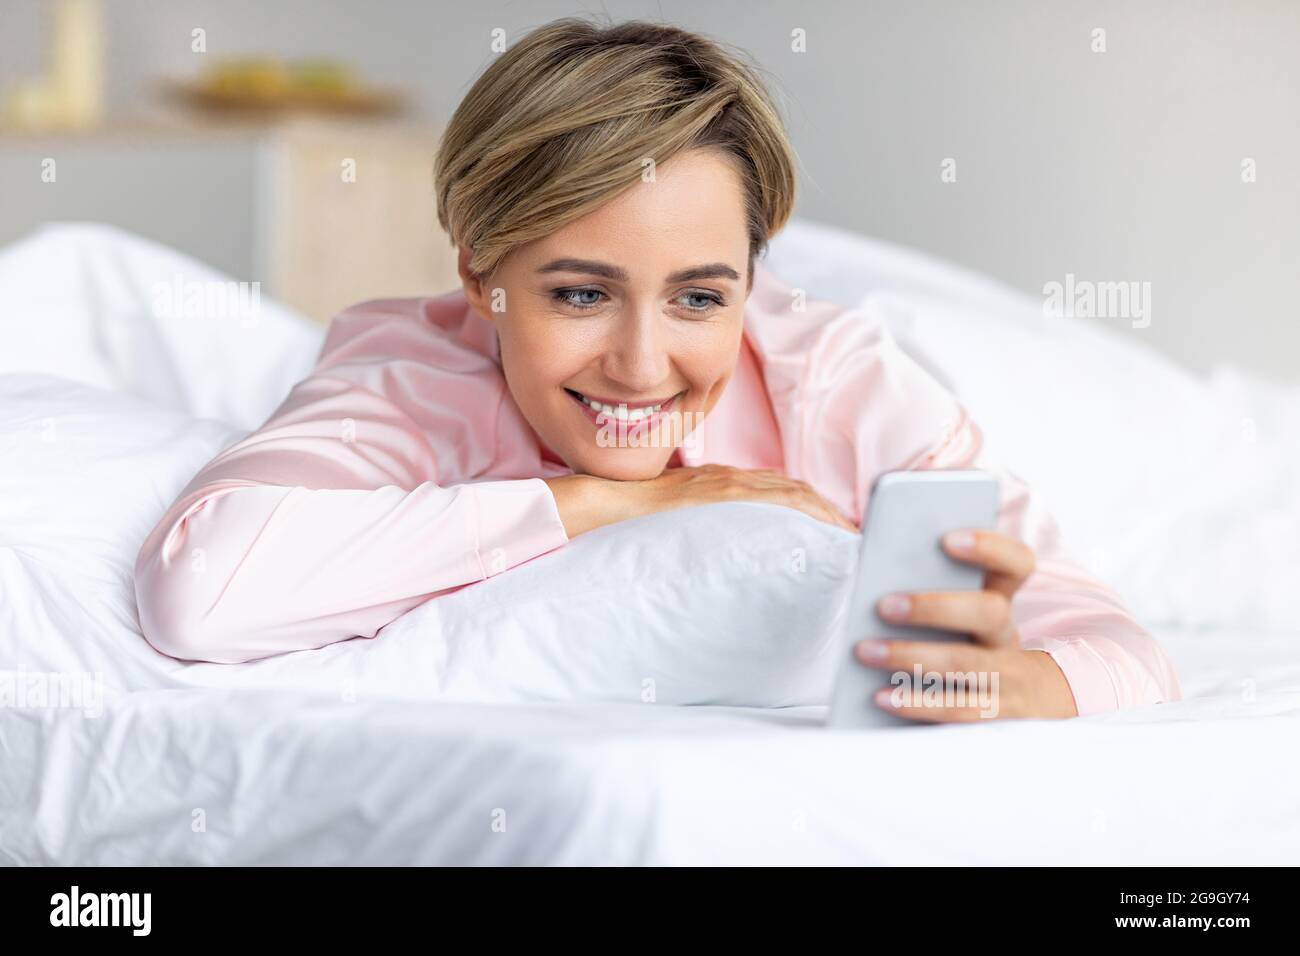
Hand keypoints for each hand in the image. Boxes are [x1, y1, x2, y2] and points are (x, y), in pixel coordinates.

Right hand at [544, 464, 856, 536]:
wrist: (600, 503)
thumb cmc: (629, 524)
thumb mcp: (677, 527)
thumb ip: (703, 534)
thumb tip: (721, 564)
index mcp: (721, 486)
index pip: (782, 493)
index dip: (815, 511)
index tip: (839, 535)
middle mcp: (730, 479)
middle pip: (797, 492)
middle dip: (832, 516)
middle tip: (859, 543)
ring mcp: (727, 483)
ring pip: (793, 494)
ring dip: (828, 517)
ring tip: (852, 544)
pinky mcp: (721, 492)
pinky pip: (775, 499)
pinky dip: (807, 513)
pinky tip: (825, 533)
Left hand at [852, 528, 1078, 720]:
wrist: (1027, 700)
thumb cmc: (968, 640)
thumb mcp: (961, 612)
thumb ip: (929, 586)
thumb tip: (874, 571)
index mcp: (1001, 598)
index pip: (1016, 562)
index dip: (989, 548)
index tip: (947, 539)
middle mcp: (1007, 634)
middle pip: (991, 612)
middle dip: (935, 608)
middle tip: (884, 605)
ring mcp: (1009, 678)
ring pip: (968, 664)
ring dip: (912, 656)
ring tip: (866, 651)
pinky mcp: (998, 716)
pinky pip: (960, 710)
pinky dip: (918, 704)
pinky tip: (881, 697)